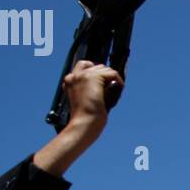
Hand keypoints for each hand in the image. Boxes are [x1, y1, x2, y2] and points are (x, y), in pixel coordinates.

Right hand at [32, 60, 122, 177]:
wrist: (83, 125)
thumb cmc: (86, 119)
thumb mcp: (88, 100)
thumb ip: (94, 88)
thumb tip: (112, 80)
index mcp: (70, 81)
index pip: (85, 65)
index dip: (97, 72)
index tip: (107, 83)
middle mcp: (74, 76)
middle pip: (98, 66)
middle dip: (107, 78)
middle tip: (111, 92)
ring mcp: (83, 75)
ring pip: (106, 69)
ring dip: (113, 81)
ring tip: (113, 96)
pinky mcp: (93, 76)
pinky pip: (113, 74)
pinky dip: (119, 83)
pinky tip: (116, 94)